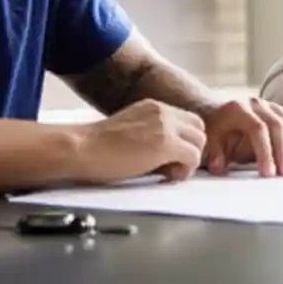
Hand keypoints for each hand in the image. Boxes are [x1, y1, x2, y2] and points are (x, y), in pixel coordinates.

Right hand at [72, 99, 206, 183]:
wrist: (82, 147)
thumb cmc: (97, 147)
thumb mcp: (130, 131)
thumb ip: (151, 134)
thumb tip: (166, 155)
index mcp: (153, 107)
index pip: (186, 120)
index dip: (184, 141)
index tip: (171, 157)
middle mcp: (162, 111)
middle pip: (198, 128)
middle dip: (191, 149)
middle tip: (173, 166)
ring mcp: (165, 125)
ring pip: (200, 141)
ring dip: (189, 159)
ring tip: (168, 172)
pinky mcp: (165, 143)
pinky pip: (193, 156)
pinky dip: (185, 170)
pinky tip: (166, 176)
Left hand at [202, 98, 282, 177]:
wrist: (220, 112)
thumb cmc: (217, 130)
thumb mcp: (210, 141)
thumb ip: (215, 155)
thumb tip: (218, 167)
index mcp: (238, 109)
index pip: (258, 129)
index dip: (265, 152)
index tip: (267, 173)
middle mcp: (257, 104)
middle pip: (279, 126)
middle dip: (282, 153)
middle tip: (282, 175)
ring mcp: (272, 106)